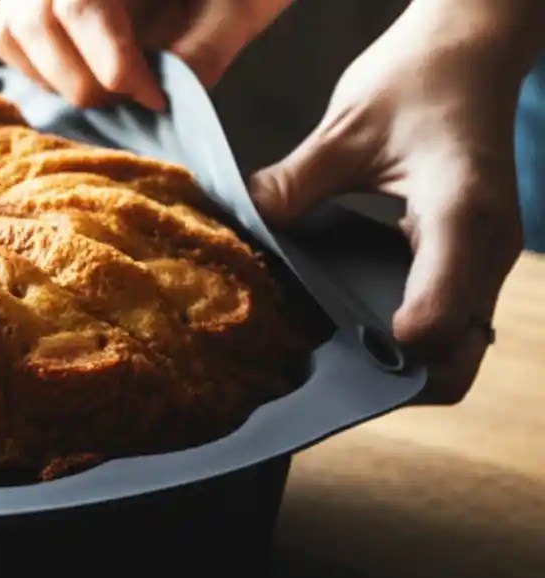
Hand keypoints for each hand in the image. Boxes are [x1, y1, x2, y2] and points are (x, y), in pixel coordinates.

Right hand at [0, 0, 294, 109]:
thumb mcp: (239, 5)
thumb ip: (206, 45)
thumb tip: (168, 97)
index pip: (82, 3)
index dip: (113, 62)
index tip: (152, 96)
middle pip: (36, 19)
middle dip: (86, 78)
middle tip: (133, 96)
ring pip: (11, 28)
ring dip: (59, 76)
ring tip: (110, 86)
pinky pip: (4, 33)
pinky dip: (36, 66)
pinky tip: (83, 72)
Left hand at [249, 0, 541, 402]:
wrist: (472, 49)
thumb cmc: (418, 78)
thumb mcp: (345, 128)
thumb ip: (293, 184)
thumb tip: (239, 225)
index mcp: (460, 216)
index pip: (441, 317)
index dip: (392, 351)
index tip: (332, 349)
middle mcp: (485, 249)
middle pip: (456, 358)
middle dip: (395, 380)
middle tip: (321, 369)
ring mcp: (483, 258)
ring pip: (455, 346)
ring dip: (399, 361)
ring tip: (327, 349)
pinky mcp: (469, 257)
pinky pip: (446, 317)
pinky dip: (405, 332)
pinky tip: (346, 319)